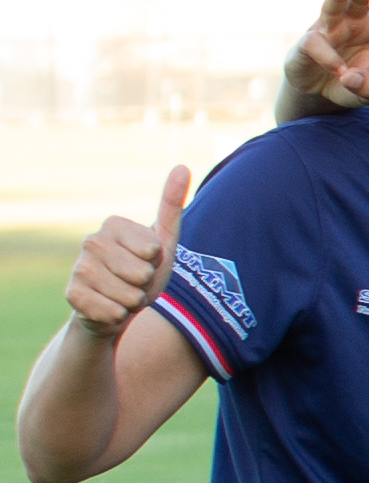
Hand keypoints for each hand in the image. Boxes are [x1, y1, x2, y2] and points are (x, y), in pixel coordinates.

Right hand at [63, 170, 191, 338]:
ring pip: (128, 296)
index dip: (157, 261)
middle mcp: (90, 241)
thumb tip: (183, 166)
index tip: (146, 259)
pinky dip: (118, 316)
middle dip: (145, 284)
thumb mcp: (164, 240)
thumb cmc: (143, 270)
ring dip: (132, 302)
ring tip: (122, 294)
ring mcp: (78, 268)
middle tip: (134, 281)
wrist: (117, 305)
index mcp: (113, 224)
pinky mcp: (72, 294)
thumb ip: (172, 205)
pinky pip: (112, 312)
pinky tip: (108, 307)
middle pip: (141, 274)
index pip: (153, 250)